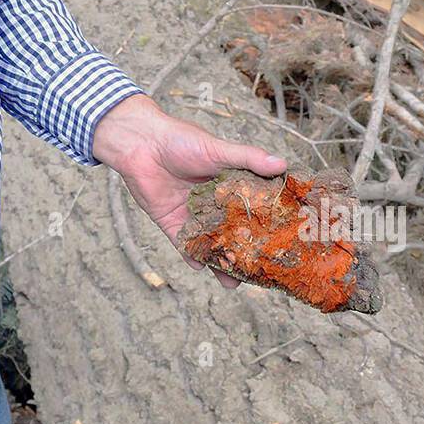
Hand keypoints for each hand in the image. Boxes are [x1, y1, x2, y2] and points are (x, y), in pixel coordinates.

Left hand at [92, 93, 286, 283]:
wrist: (141, 142)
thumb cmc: (182, 140)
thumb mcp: (219, 149)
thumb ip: (248, 158)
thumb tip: (282, 164)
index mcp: (228, 184)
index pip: (250, 209)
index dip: (264, 225)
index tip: (281, 243)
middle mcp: (212, 202)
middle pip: (231, 231)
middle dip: (243, 252)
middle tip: (258, 272)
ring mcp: (191, 213)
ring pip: (209, 243)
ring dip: (218, 262)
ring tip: (232, 283)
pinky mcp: (170, 221)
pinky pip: (182, 243)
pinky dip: (191, 256)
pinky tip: (201, 267)